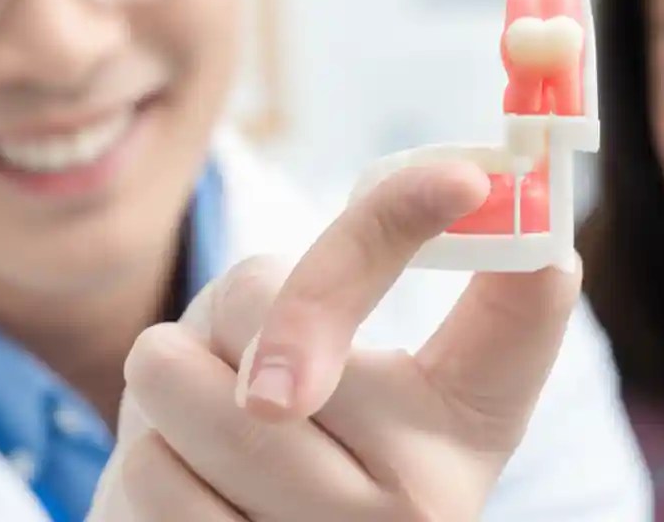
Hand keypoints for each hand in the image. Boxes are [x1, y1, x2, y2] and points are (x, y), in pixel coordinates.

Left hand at [87, 162, 582, 520]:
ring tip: (201, 411)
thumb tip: (343, 257)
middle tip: (235, 336)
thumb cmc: (289, 428)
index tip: (470, 176)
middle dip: (227, 308)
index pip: (517, 312)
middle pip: (277, 319)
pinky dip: (148, 449)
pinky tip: (187, 482)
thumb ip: (333, 295)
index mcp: (468, 423)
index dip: (503, 235)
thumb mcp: (342, 356)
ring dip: (169, 376)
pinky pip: (146, 466)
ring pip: (185, 383)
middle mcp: (422, 499)